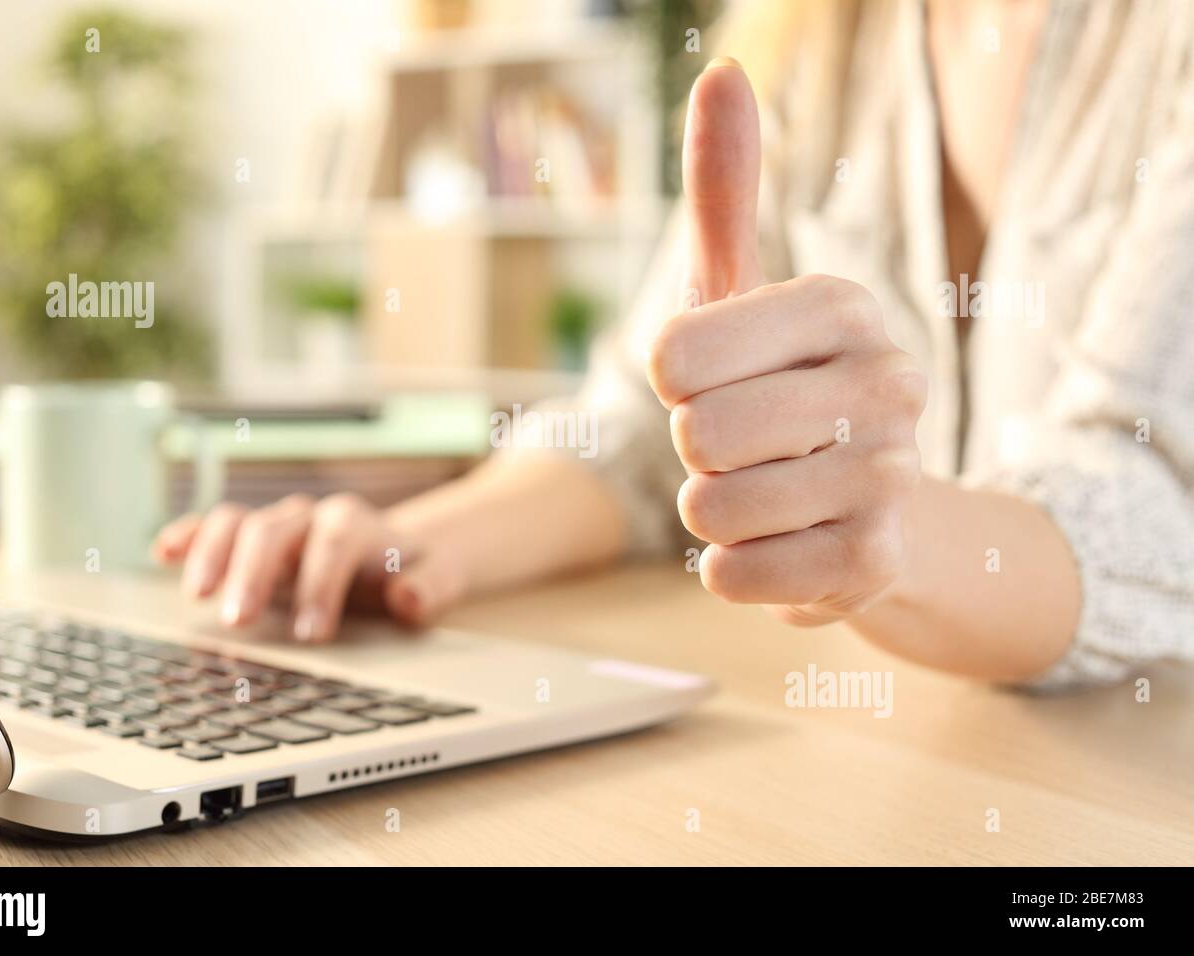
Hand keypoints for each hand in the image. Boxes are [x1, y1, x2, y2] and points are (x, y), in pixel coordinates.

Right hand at [152, 493, 466, 641]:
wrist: (397, 552)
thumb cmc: (410, 572)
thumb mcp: (437, 578)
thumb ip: (431, 587)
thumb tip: (406, 596)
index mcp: (356, 525)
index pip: (333, 544)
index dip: (320, 585)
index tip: (311, 634)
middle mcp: (308, 518)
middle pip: (274, 530)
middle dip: (255, 573)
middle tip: (240, 621)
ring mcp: (274, 526)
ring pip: (236, 523)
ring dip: (213, 555)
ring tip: (197, 597)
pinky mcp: (246, 541)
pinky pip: (211, 528)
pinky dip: (187, 536)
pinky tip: (162, 553)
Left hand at [646, 59, 925, 624]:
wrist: (875, 514)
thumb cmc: (781, 392)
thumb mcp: (745, 297)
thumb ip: (726, 195)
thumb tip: (722, 70)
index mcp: (843, 305)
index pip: (678, 353)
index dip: (674, 382)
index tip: (715, 381)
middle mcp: (887, 380)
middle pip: (695, 436)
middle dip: (696, 454)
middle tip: (746, 448)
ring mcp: (893, 474)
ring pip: (711, 511)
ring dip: (714, 514)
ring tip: (767, 496)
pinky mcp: (879, 560)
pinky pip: (737, 575)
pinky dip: (737, 570)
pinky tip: (784, 547)